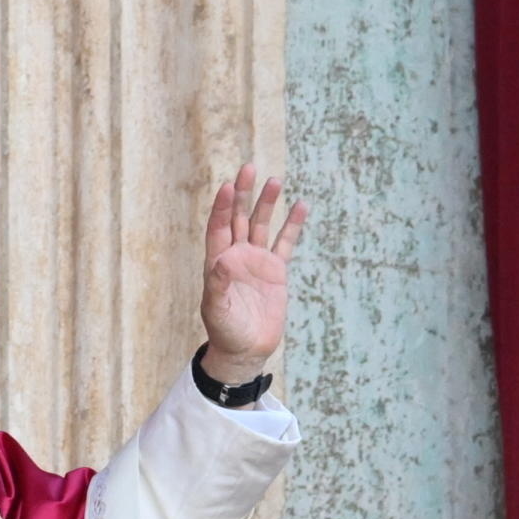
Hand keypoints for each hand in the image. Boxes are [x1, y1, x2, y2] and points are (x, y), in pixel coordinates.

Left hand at [198, 165, 310, 382]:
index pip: (219, 227)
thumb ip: (217, 285)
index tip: (230, 186)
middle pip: (240, 217)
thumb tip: (222, 260)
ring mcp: (257, 261)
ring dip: (268, 203)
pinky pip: (286, 243)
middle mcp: (236, 255)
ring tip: (275, 180)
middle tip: (249, 168)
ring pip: (262, 225)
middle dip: (244, 193)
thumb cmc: (225, 331)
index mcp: (217, 261)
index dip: (223, 206)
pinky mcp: (276, 271)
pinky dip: (293, 225)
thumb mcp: (216, 309)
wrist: (246, 350)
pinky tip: (301, 206)